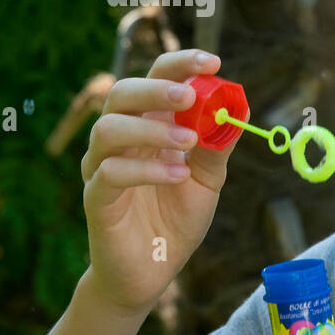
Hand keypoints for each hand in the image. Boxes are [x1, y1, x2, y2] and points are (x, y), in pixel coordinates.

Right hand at [81, 48, 239, 315]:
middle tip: (191, 96)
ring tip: (188, 144)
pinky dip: (146, 169)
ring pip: (108, 129)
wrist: (152, 272)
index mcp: (147, 124)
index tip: (211, 62)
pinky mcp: (95, 198)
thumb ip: (218, 144)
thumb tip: (240, 106)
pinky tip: (176, 175)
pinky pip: (110, 173)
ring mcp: (101, 166)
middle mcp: (119, 138)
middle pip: (122, 93)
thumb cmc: (176, 219)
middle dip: (157, 89)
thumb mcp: (208, 179)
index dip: (179, 64)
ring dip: (151, 130)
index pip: (155, 78)